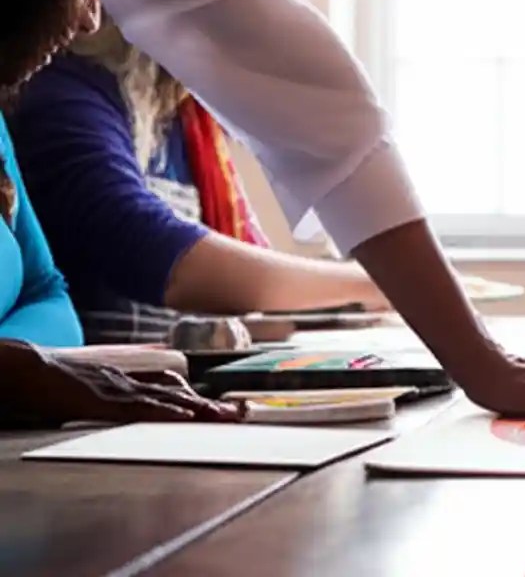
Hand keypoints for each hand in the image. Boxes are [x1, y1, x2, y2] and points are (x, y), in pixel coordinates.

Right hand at [0, 340, 241, 425]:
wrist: (19, 370)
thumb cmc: (48, 384)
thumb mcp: (88, 392)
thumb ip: (111, 400)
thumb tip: (131, 409)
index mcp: (124, 381)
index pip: (170, 389)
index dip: (198, 399)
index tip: (225, 407)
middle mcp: (127, 382)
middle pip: (177, 394)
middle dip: (210, 405)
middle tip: (242, 412)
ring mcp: (115, 390)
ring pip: (166, 401)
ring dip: (198, 409)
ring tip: (226, 415)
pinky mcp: (100, 402)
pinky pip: (137, 409)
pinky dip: (163, 412)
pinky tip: (184, 416)